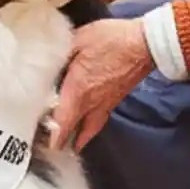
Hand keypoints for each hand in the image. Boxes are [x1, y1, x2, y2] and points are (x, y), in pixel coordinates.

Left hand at [51, 18, 153, 150]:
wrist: (146, 43)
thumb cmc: (113, 40)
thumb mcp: (78, 40)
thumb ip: (60, 54)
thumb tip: (47, 61)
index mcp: (78, 90)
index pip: (62, 122)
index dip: (53, 137)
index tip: (43, 146)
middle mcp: (91, 103)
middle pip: (74, 131)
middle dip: (61, 142)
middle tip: (49, 148)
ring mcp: (105, 103)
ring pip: (89, 129)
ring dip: (78, 139)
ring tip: (69, 146)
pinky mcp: (115, 99)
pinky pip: (99, 120)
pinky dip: (90, 128)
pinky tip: (87, 128)